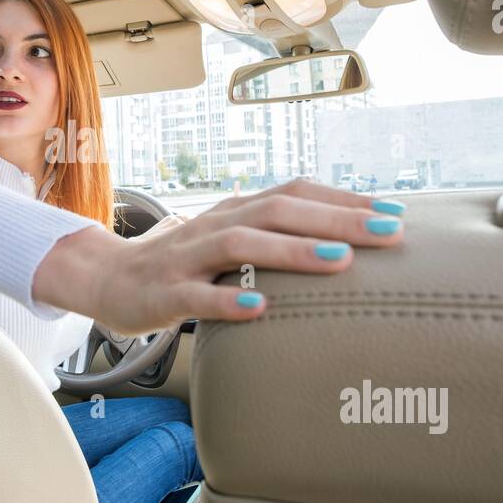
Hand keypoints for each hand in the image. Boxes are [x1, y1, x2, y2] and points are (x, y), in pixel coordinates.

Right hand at [33, 179, 404, 335]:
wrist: (106, 279)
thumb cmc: (181, 264)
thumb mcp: (228, 241)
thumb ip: (274, 235)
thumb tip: (343, 237)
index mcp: (235, 212)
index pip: (294, 194)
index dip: (344, 199)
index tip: (396, 214)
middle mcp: (215, 225)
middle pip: (278, 211)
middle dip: (336, 219)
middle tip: (389, 233)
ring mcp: (188, 258)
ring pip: (241, 245)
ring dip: (293, 251)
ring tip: (340, 260)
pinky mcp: (164, 294)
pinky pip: (195, 297)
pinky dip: (227, 301)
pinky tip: (259, 309)